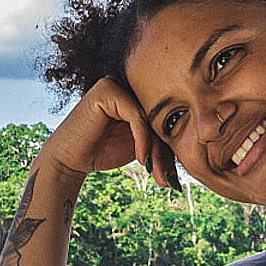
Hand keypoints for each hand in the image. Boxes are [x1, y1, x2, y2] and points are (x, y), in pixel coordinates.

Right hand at [40, 78, 176, 187]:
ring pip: (151, 119)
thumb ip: (161, 142)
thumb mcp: (140, 147)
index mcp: (136, 94)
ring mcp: (116, 84)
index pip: (163, 121)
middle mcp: (127, 84)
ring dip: (156, 152)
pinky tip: (140, 160)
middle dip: (164, 155)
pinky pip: (137, 116)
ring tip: (157, 176)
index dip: (169, 151)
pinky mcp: (107, 89)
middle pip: (159, 119)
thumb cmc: (102, 153)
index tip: (171, 179)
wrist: (69, 160)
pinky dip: (143, 140)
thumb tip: (196, 152)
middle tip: (166, 181)